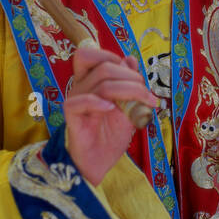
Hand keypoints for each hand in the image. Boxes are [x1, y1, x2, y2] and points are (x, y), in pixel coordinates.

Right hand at [64, 43, 158, 186]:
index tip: (137, 79)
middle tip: (147, 96)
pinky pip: (79, 102)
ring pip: (101, 83)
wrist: (100, 164)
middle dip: (132, 78)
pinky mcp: (71, 117)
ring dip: (129, 91)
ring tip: (141, 106)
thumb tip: (130, 58)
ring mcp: (75, 100)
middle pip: (105, 67)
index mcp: (90, 80)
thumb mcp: (128, 106)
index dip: (114, 58)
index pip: (91, 54)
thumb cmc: (111, 135)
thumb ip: (129, 83)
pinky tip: (112, 109)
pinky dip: (98, 102)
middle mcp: (81, 86)